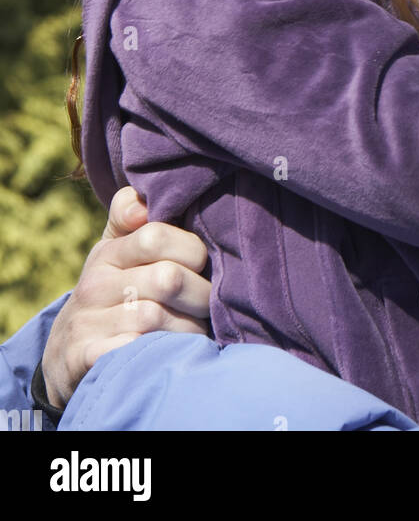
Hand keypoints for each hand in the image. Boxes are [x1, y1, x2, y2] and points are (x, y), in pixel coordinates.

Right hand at [41, 186, 210, 408]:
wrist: (66, 353)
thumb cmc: (110, 292)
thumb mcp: (115, 251)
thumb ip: (129, 216)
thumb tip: (140, 201)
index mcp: (108, 253)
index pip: (156, 236)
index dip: (192, 250)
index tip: (202, 266)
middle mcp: (94, 284)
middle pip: (166, 278)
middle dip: (200, 294)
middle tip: (209, 305)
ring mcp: (86, 323)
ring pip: (156, 319)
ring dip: (189, 329)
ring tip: (197, 331)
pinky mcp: (85, 359)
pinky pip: (132, 352)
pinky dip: (158, 353)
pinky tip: (170, 352)